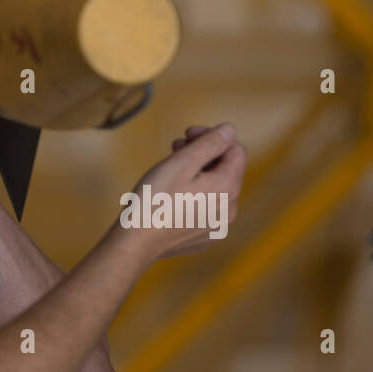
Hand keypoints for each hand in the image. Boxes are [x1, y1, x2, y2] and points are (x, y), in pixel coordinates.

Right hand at [115, 122, 246, 262]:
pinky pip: (206, 208)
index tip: (187, 134)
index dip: (213, 136)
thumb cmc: (155, 199)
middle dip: (204, 153)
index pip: (236, 150)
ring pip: (216, 189)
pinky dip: (193, 195)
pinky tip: (171, 195)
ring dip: (198, 173)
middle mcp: (229, 210)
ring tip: (171, 169)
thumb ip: (209, 143)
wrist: (136, 242)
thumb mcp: (181, 162)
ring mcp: (217, 227)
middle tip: (176, 147)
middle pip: (226, 170)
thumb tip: (229, 130)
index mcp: (228, 188)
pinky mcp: (202, 237)